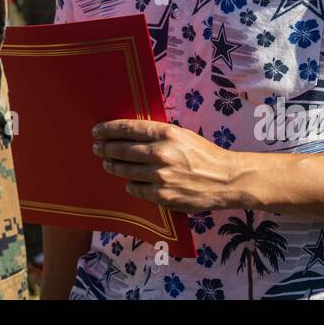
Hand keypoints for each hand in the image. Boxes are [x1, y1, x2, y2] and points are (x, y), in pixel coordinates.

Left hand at [92, 119, 238, 212]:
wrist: (226, 180)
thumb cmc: (204, 155)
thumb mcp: (182, 135)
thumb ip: (158, 134)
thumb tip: (130, 133)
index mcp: (166, 133)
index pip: (127, 128)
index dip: (108, 129)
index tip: (97, 131)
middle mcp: (161, 153)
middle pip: (121, 149)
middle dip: (105, 148)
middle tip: (97, 147)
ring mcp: (160, 176)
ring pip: (125, 170)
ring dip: (113, 166)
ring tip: (108, 163)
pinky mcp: (162, 195)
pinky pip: (137, 189)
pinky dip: (131, 184)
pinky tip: (129, 181)